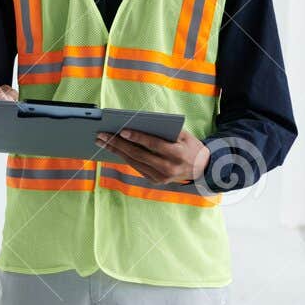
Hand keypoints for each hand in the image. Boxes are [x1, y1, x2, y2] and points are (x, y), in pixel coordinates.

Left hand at [95, 126, 209, 183]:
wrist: (202, 168)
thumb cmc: (190, 146)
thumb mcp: (184, 135)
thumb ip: (165, 130)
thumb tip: (138, 123)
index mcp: (177, 154)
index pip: (154, 145)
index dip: (138, 137)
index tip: (122, 130)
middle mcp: (168, 168)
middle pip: (139, 155)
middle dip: (118, 144)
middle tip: (102, 135)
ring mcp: (161, 177)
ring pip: (134, 162)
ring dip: (116, 151)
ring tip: (102, 141)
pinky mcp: (155, 180)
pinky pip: (136, 167)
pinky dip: (124, 157)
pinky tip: (113, 149)